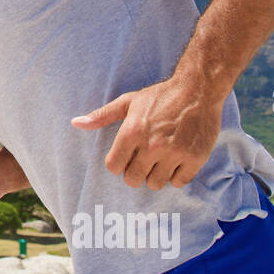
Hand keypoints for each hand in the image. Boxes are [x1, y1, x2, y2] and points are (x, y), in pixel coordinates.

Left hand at [70, 78, 220, 189]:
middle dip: (135, 172)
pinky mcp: (195, 158)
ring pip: (155, 184)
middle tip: (144, 159)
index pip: (114, 167)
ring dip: (155, 175)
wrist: (198, 89)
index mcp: (132, 132)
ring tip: (160, 160)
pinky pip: (179, 182)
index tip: (126, 155)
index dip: (118, 163)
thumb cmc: (160, 96)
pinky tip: (176, 160)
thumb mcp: (128, 101)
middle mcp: (152, 145)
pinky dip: (177, 175)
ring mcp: (175, 153)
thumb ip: (101, 116)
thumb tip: (75, 123)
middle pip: (132, 180)